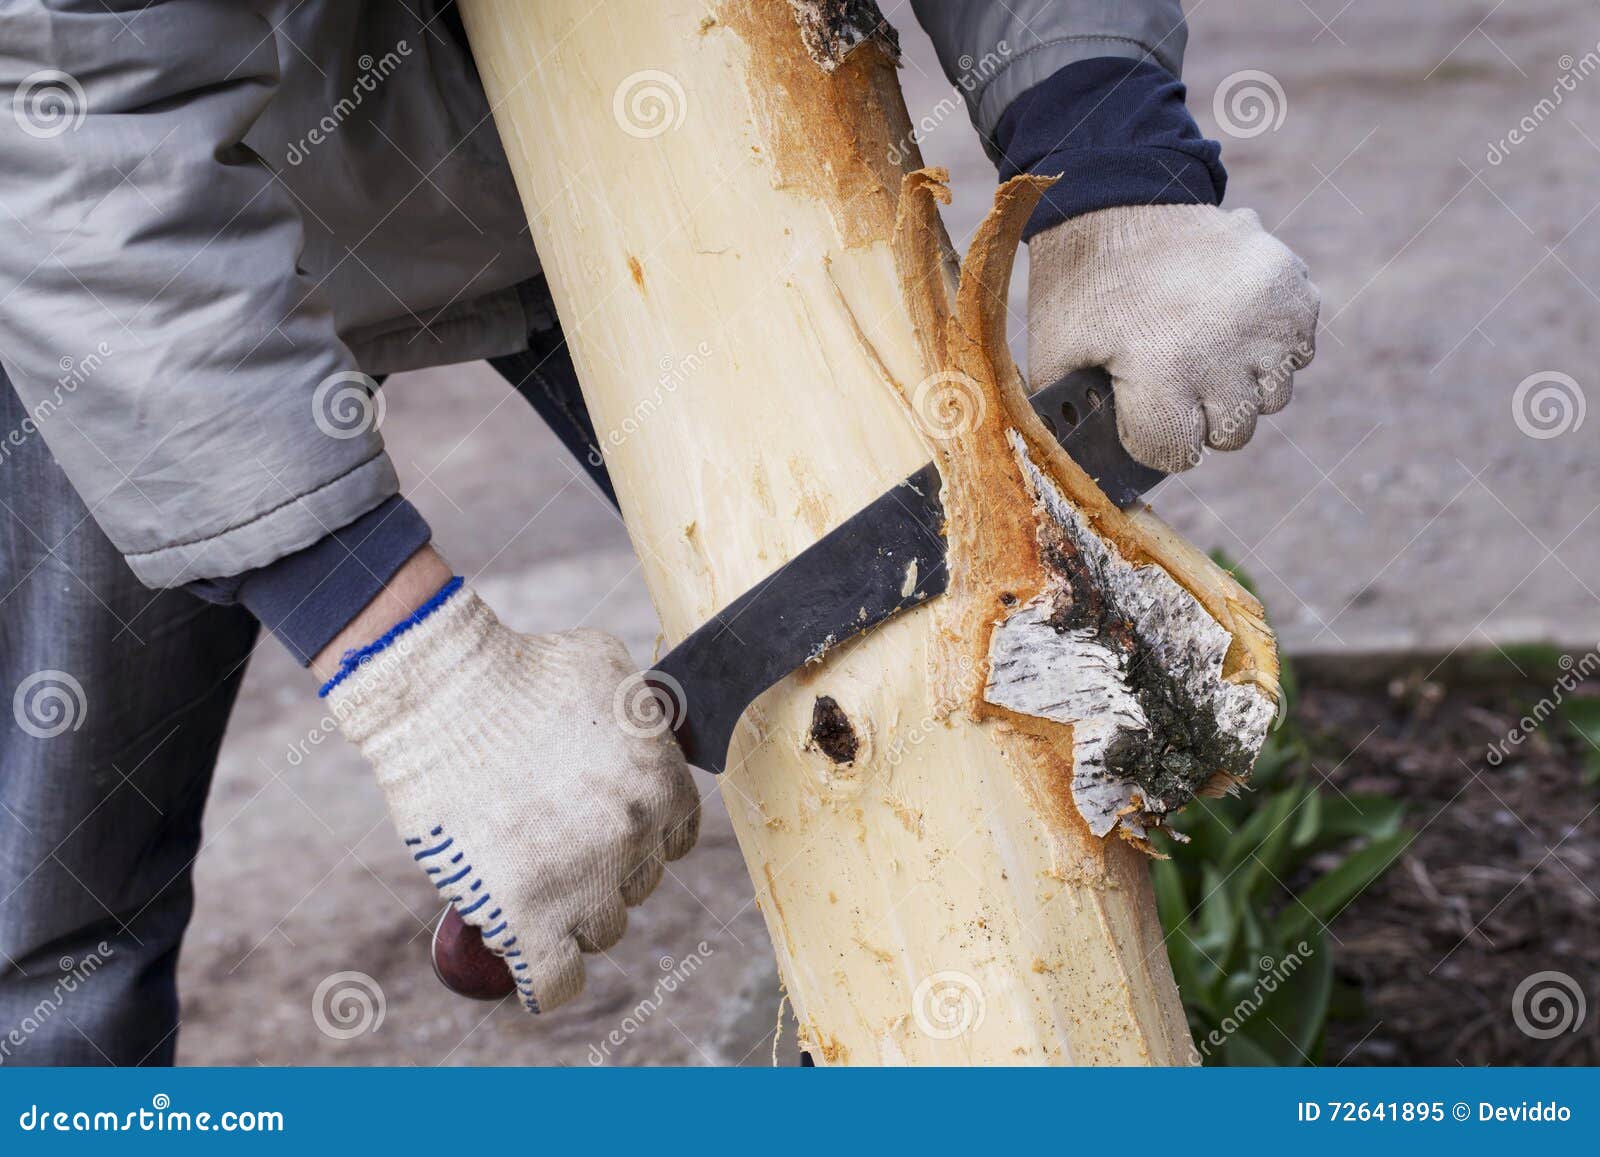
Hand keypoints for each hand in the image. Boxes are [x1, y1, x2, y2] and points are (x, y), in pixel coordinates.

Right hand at [324, 557, 699, 1012]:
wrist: (443, 692)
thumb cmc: (518, 668)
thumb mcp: (610, 672)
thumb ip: (644, 717)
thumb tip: (653, 736)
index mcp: (663, 783)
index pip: (676, 837)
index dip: (639, 835)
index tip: (601, 829)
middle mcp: (637, 836)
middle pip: (638, 884)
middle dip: (602, 870)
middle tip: (548, 844)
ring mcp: (586, 881)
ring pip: (601, 929)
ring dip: (569, 913)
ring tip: (521, 877)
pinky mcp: (528, 916)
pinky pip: (555, 980)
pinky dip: (545, 983)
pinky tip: (524, 964)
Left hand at [1027, 204, 1319, 473]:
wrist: (1117, 200)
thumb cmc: (1081, 287)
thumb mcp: (1055, 359)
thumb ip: (1076, 422)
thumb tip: (1093, 470)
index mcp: (1163, 372)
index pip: (1177, 454)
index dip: (1151, 439)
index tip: (1140, 412)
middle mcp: (1224, 350)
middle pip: (1231, 434)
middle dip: (1199, 417)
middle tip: (1172, 381)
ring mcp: (1266, 318)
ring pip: (1272, 398)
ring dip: (1240, 387)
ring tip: (1204, 353)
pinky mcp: (1293, 290)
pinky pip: (1300, 351)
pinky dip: (1273, 349)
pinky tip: (1234, 331)